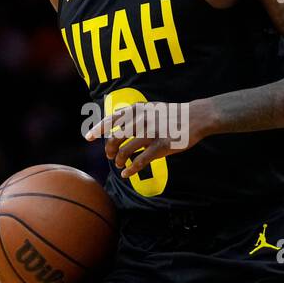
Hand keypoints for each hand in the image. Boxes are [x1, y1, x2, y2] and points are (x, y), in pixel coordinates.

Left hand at [84, 99, 210, 178]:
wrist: (195, 117)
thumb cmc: (172, 115)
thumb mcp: (151, 108)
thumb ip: (135, 115)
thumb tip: (117, 126)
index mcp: (138, 110)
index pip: (112, 119)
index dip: (98, 129)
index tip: (88, 138)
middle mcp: (142, 120)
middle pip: (116, 138)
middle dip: (109, 149)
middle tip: (109, 156)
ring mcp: (152, 133)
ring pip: (126, 151)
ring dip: (119, 160)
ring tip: (119, 164)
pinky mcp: (162, 146)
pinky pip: (141, 160)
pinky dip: (131, 169)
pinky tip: (127, 174)